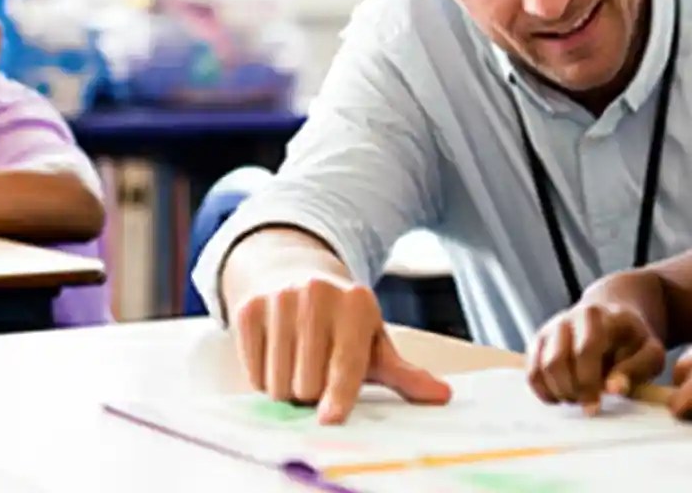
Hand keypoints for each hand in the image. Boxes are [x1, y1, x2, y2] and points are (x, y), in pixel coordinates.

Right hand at [232, 273, 451, 423]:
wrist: (293, 274)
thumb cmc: (340, 322)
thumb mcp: (373, 341)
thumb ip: (404, 373)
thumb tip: (442, 395)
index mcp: (357, 303)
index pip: (347, 362)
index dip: (339, 393)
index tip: (331, 417)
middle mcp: (318, 294)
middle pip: (308, 383)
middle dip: (313, 394)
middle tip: (318, 375)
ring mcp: (280, 298)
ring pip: (278, 382)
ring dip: (287, 389)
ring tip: (299, 364)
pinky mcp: (249, 309)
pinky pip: (253, 372)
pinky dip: (264, 378)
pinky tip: (277, 355)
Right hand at [527, 303, 665, 413]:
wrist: (613, 319)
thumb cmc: (633, 341)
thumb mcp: (650, 352)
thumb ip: (637, 369)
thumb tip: (613, 389)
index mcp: (600, 317)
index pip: (586, 349)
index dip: (587, 382)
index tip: (594, 406)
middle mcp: (570, 317)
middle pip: (557, 361)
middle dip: (571, 390)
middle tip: (588, 405)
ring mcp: (551, 328)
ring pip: (541, 368)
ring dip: (558, 392)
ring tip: (577, 399)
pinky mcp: (539, 341)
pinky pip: (531, 372)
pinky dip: (543, 391)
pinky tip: (562, 397)